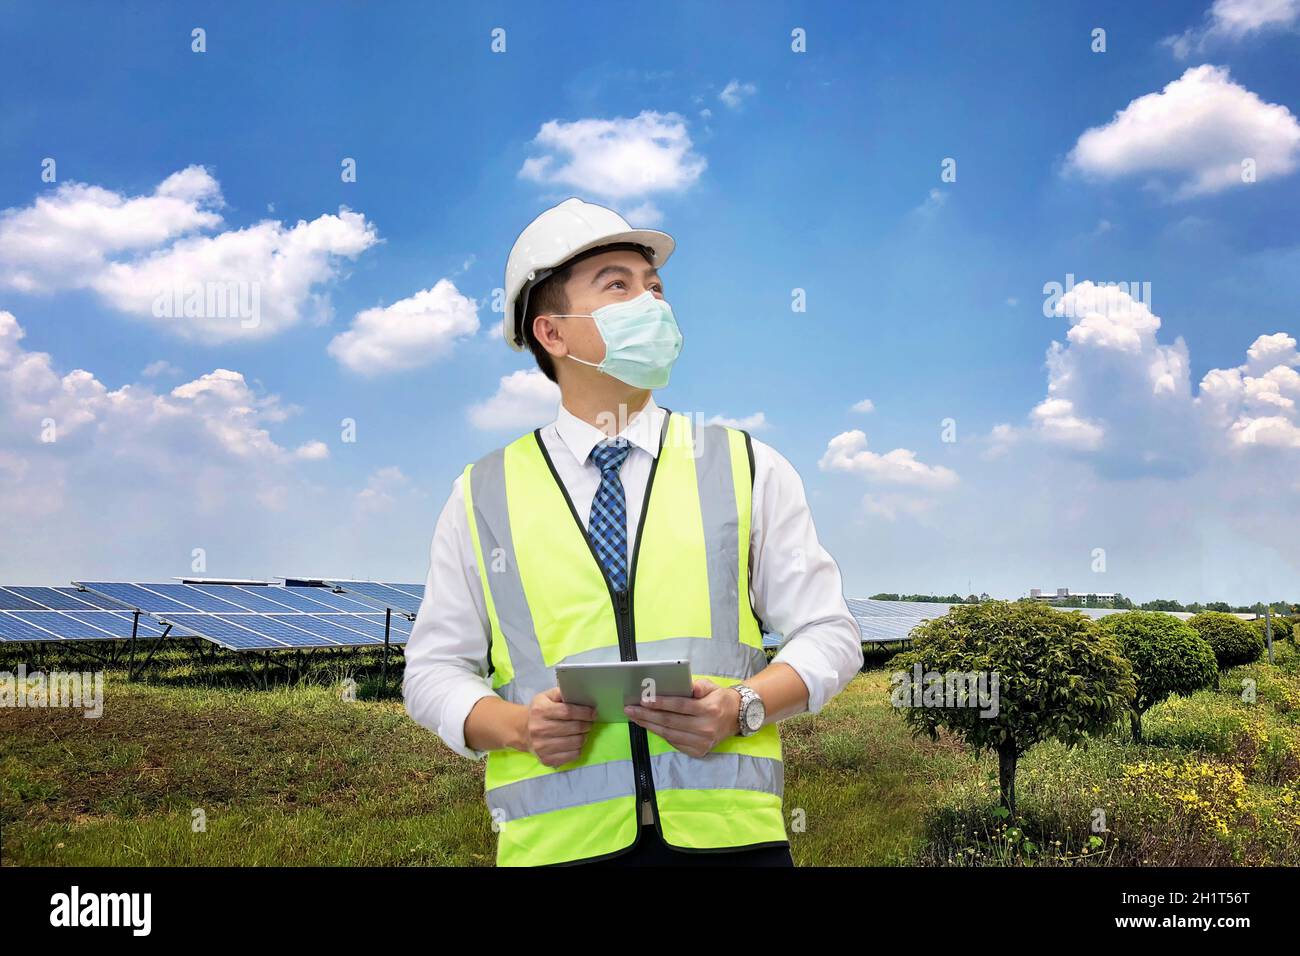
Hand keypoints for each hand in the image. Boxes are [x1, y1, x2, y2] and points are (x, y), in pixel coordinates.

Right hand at [524, 687, 595, 766]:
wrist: (522, 730)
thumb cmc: (539, 712)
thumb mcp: (546, 697)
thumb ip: (561, 693)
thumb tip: (580, 694)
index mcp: (540, 711)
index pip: (568, 712)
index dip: (584, 712)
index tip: (593, 713)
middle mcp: (539, 729)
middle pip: (574, 728)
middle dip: (587, 724)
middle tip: (589, 722)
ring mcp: (542, 746)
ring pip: (576, 742)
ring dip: (584, 736)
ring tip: (581, 732)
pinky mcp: (546, 759)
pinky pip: (572, 755)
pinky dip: (578, 748)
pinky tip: (574, 742)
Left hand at [623, 678, 739, 757]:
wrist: (736, 718)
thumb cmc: (719, 699)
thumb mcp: (712, 686)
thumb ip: (699, 686)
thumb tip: (688, 687)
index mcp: (709, 710)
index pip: (679, 706)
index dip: (660, 703)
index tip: (643, 699)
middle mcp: (705, 728)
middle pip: (670, 722)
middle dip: (647, 715)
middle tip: (630, 709)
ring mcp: (702, 743)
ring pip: (669, 734)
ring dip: (649, 725)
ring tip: (635, 717)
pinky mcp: (698, 752)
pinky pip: (674, 742)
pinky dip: (659, 734)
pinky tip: (649, 725)